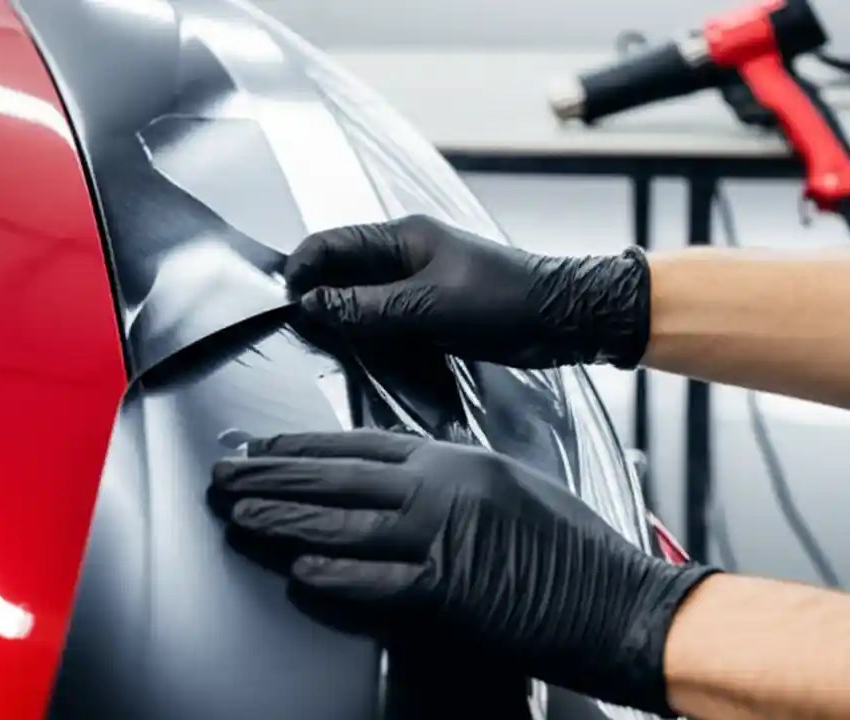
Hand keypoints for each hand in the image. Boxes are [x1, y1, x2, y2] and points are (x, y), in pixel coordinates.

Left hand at [210, 430, 716, 714]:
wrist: (621, 598)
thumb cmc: (575, 546)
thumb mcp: (512, 485)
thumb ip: (453, 478)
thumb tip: (399, 480)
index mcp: (458, 460)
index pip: (361, 444)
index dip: (304, 446)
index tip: (265, 446)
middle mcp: (444, 491)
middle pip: (338, 478)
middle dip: (273, 476)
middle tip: (225, 474)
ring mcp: (444, 538)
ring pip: (342, 523)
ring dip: (284, 519)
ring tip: (240, 514)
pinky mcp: (450, 591)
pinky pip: (375, 580)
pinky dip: (333, 576)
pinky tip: (296, 570)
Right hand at [284, 214, 651, 367]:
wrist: (565, 317)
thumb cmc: (506, 300)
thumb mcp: (430, 305)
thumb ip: (368, 307)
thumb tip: (313, 305)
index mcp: (404, 237)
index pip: (331, 243)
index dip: (302, 270)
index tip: (283, 304)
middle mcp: (406, 255)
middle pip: (342, 271)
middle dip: (317, 296)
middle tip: (296, 330)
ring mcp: (419, 283)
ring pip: (362, 298)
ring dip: (342, 318)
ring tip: (322, 345)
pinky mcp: (432, 310)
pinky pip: (386, 318)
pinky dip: (368, 333)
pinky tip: (358, 353)